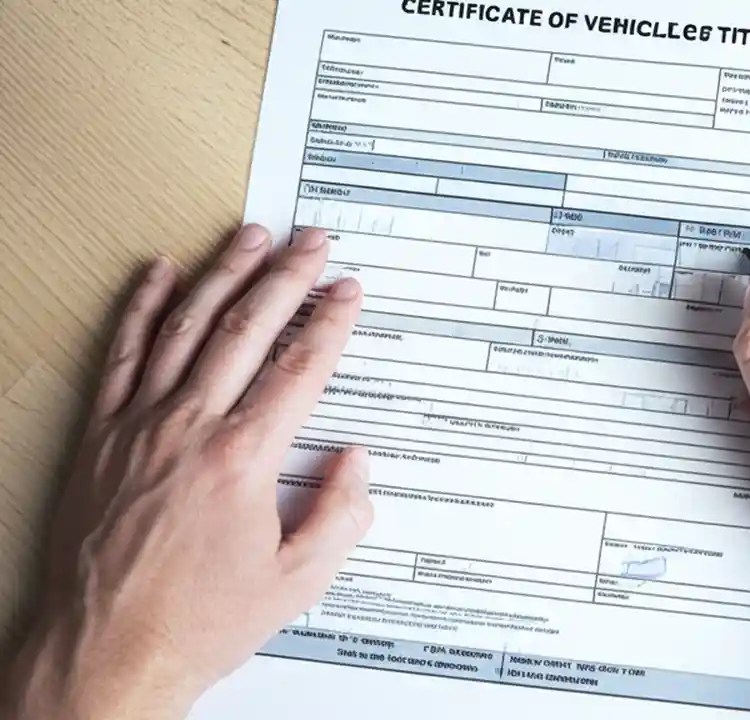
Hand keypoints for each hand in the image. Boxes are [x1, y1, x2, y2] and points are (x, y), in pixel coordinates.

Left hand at [3, 226, 371, 719]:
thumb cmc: (195, 621)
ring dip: (222, 275)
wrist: (105, 651)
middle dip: (286, 277)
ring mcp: (138, 427)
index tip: (347, 291)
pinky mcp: (100, 436)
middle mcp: (189, 430)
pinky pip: (121, 354)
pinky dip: (140, 308)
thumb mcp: (296, 583)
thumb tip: (355, 463)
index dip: (330, 322)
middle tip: (311, 243)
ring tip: (249, 238)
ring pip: (185, 328)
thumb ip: (339, 516)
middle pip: (246, 330)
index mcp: (243, 461)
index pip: (299, 369)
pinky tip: (158, 274)